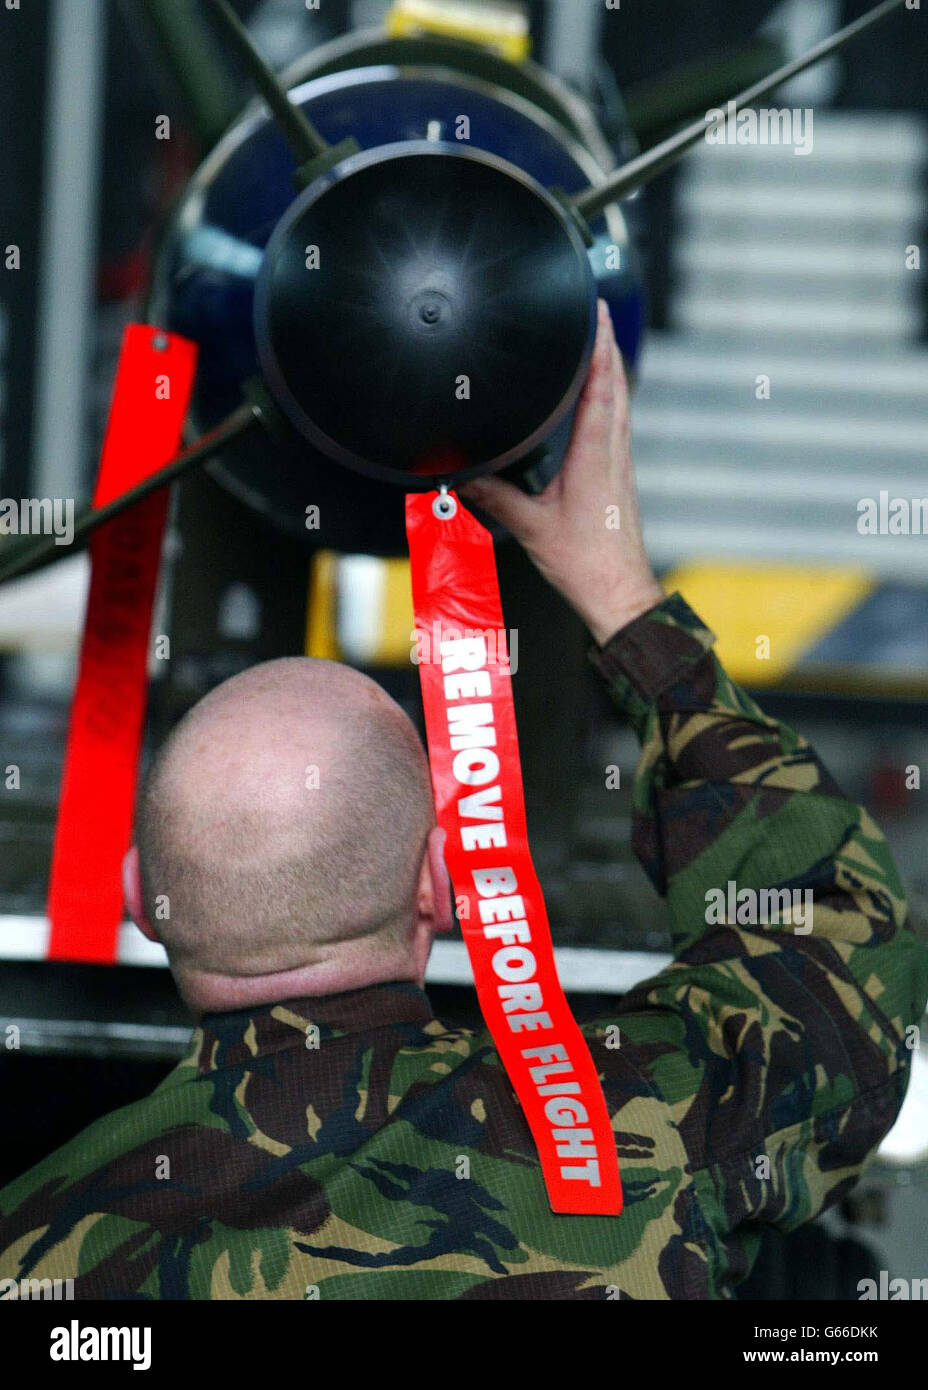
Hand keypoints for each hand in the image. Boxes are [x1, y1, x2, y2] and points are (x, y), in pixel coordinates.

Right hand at [460, 299, 662, 645]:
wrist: (618, 592)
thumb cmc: (585, 564)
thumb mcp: (531, 527)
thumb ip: (496, 496)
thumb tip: (465, 473)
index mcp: (594, 456)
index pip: (601, 388)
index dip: (599, 347)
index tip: (596, 313)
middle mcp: (613, 454)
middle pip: (616, 385)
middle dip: (607, 344)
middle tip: (597, 310)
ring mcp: (620, 465)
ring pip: (620, 403)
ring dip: (611, 369)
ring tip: (598, 340)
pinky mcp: (619, 478)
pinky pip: (617, 425)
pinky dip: (610, 398)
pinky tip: (599, 398)